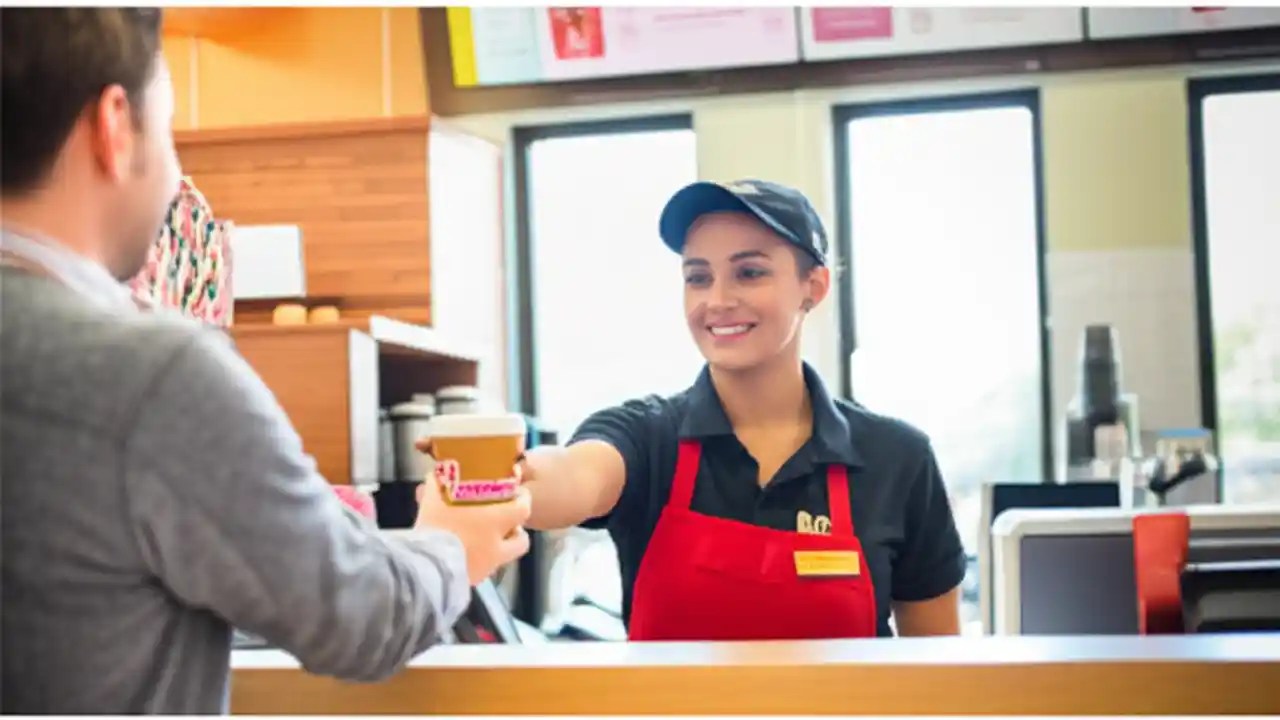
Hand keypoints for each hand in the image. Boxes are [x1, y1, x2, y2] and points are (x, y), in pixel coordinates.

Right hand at [414, 482, 530, 585]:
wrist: (425, 564)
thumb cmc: (437, 524)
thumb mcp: (436, 495)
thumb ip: (441, 482)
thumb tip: (441, 472)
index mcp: (497, 520)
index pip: (524, 508)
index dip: (523, 500)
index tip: (517, 494)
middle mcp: (498, 545)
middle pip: (522, 540)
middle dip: (516, 531)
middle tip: (505, 522)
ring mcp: (488, 567)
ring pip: (505, 558)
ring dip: (501, 548)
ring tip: (487, 540)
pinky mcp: (474, 581)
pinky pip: (484, 571)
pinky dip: (481, 563)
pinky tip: (466, 555)